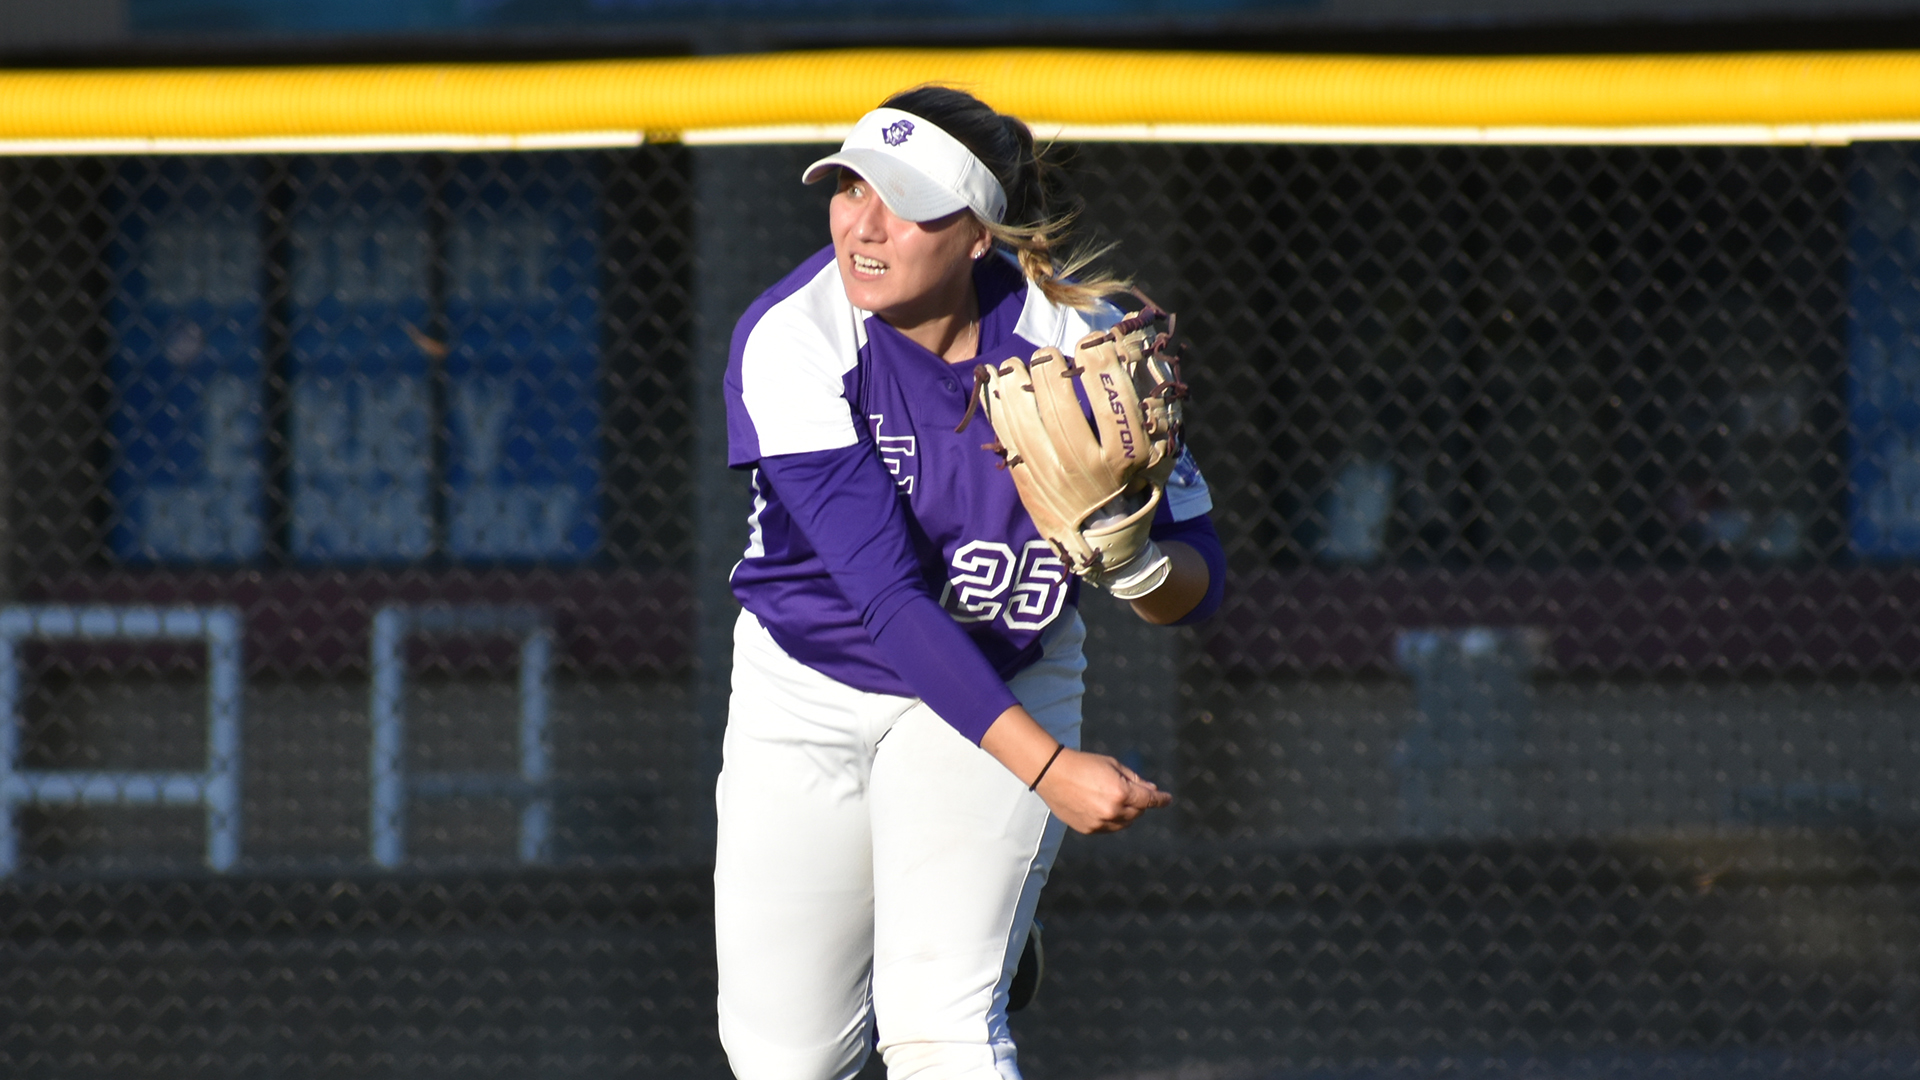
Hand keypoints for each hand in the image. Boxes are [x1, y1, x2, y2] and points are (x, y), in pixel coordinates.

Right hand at [1032, 747, 1171, 833]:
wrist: (1052, 774)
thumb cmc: (1084, 764)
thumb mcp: (1112, 765)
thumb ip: (1134, 779)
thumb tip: (1152, 789)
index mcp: (1121, 792)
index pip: (1149, 800)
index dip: (1160, 799)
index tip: (1168, 799)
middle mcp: (1112, 811)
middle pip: (1138, 812)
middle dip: (1140, 803)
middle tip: (1132, 792)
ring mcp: (1100, 823)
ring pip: (1125, 823)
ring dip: (1127, 813)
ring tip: (1114, 798)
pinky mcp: (1089, 829)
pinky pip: (1109, 828)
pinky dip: (1112, 820)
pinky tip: (1103, 808)